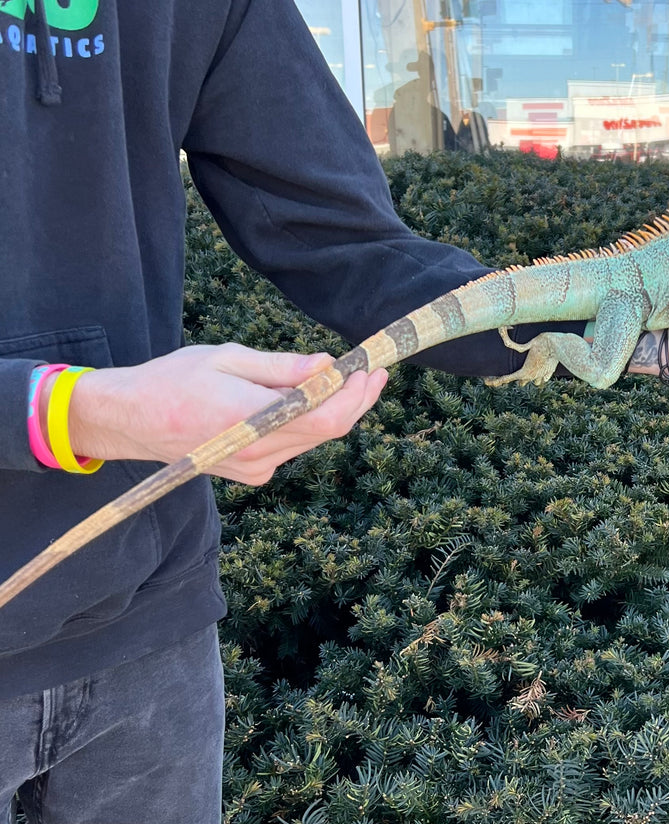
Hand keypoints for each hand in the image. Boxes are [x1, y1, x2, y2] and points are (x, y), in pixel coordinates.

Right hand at [61, 343, 387, 483]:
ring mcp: (255, 468)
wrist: (131, 420)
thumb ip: (282, 367)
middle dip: (355, 400)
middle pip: (327, 431)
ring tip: (351, 379)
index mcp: (247, 419)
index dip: (354, 395)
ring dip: (337, 410)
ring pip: (314, 439)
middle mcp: (255, 452)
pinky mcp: (253, 472)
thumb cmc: (174, 379)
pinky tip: (313, 399)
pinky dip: (310, 422)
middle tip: (374, 372)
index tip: (369, 369)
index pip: (323, 417)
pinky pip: (295, 445)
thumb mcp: (228, 357)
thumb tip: (329, 366)